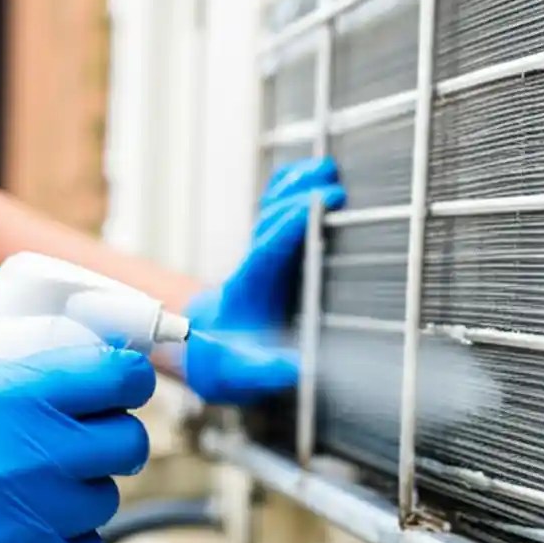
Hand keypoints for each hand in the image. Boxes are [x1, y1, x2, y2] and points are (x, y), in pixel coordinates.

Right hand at [0, 268, 154, 542]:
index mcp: (6, 400)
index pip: (117, 378)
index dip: (130, 376)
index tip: (122, 382)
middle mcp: (31, 459)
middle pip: (128, 441)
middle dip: (116, 435)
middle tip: (88, 437)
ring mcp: (35, 521)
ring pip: (106, 499)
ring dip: (88, 491)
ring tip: (46, 487)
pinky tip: (41, 534)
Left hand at [184, 157, 345, 402]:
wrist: (210, 355)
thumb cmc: (228, 364)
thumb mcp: (242, 376)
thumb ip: (265, 372)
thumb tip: (297, 369)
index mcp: (248, 290)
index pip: (267, 250)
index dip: (291, 226)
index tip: (317, 207)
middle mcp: (254, 264)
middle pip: (271, 222)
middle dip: (298, 200)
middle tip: (333, 188)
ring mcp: (263, 254)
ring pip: (273, 209)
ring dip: (295, 186)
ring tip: (325, 167)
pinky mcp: (274, 254)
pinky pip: (280, 212)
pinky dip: (294, 189)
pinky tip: (316, 171)